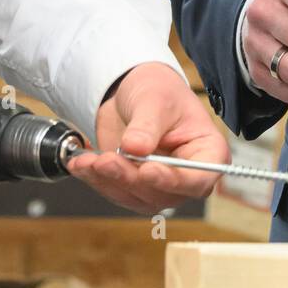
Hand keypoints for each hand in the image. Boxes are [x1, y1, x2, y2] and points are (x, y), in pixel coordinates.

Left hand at [65, 63, 229, 214]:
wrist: (134, 92)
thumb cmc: (159, 91)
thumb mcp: (155, 99)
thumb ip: (147, 124)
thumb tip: (135, 147)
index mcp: (207, 153)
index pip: (198, 179)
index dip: (174, 181)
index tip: (149, 171)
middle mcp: (186, 176)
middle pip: (162, 193)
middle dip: (130, 178)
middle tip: (106, 160)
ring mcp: (160, 185)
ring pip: (136, 197)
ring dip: (108, 181)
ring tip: (86, 161)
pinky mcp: (134, 187)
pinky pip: (115, 191)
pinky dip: (96, 179)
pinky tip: (80, 164)